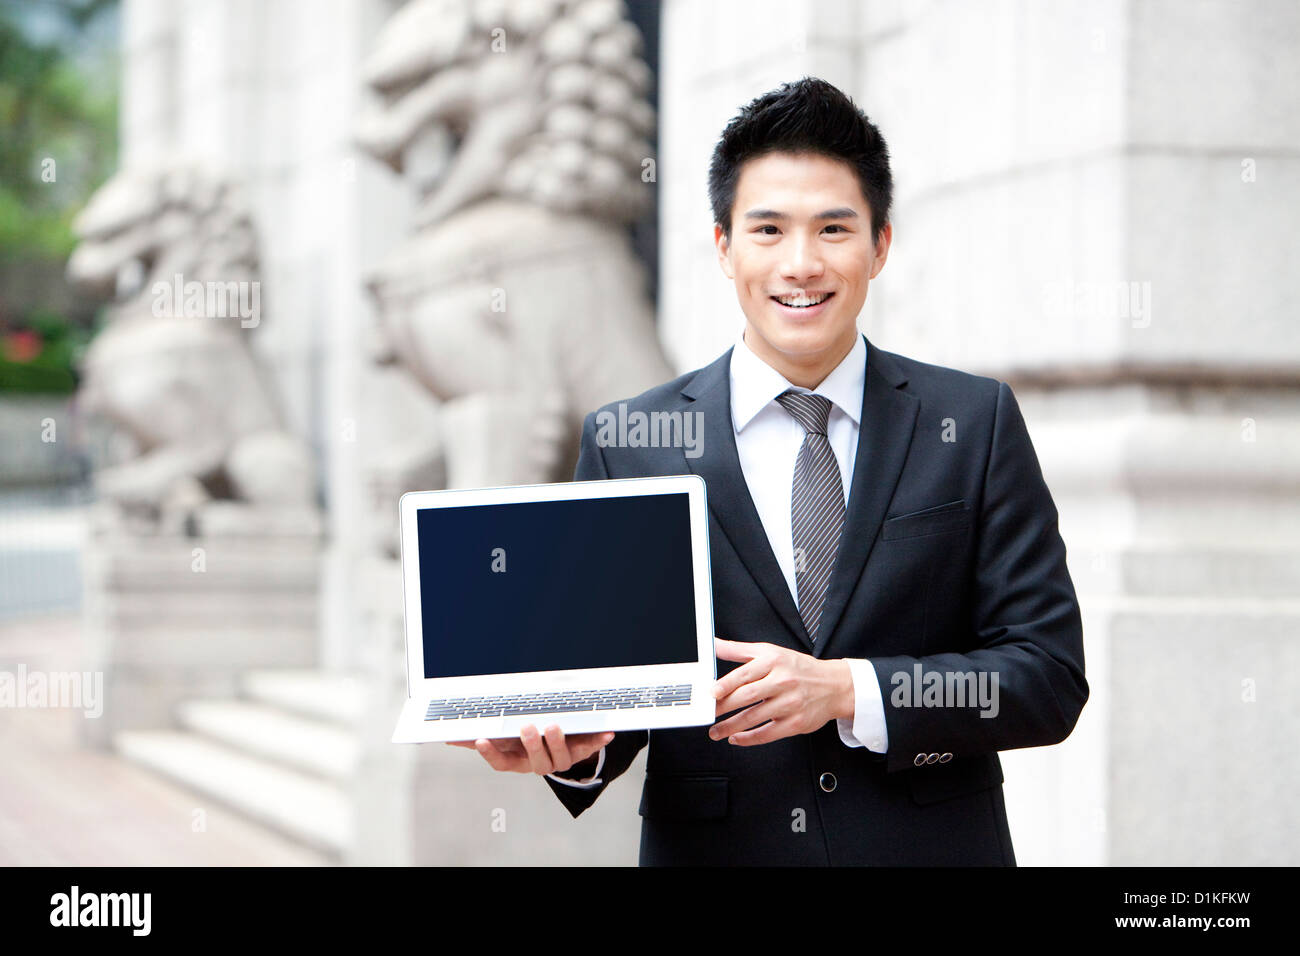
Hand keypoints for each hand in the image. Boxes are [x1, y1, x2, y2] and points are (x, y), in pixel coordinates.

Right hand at [447, 724, 614, 774]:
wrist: (562, 746)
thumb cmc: (526, 742)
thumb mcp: (504, 740)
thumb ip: (478, 737)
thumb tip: (448, 735)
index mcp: (519, 761)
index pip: (502, 764)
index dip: (491, 754)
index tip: (481, 740)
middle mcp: (540, 764)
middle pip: (536, 761)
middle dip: (532, 745)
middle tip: (527, 727)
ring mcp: (562, 758)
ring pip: (561, 757)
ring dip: (557, 742)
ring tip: (553, 725)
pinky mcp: (582, 750)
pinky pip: (592, 747)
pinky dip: (600, 741)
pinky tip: (608, 733)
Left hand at [710, 637, 853, 745]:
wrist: (834, 685)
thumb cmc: (798, 668)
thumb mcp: (770, 652)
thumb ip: (738, 650)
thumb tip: (712, 644)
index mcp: (774, 662)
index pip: (746, 674)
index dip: (726, 684)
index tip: (711, 693)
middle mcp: (783, 682)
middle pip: (747, 696)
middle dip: (723, 707)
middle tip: (707, 714)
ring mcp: (790, 704)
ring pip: (755, 717)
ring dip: (730, 727)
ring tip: (715, 731)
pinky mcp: (795, 723)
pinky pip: (767, 734)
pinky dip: (748, 738)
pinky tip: (735, 738)